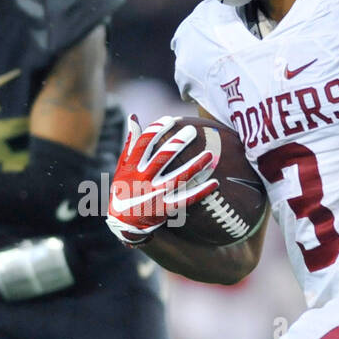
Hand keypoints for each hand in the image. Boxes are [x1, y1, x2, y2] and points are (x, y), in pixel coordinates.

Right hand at [105, 115, 217, 245]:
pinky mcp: (165, 209)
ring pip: (178, 178)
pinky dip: (201, 192)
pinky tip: (215, 183)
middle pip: (162, 158)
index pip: (144, 144)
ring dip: (195, 166)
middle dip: (178, 143)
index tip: (170, 119)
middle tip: (192, 131)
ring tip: (210, 154)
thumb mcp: (122, 166)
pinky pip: (186, 199)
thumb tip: (134, 117)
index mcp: (132, 167)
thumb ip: (131, 143)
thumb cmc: (124, 187)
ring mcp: (155, 195)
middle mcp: (143, 180)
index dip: (156, 130)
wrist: (123, 222)